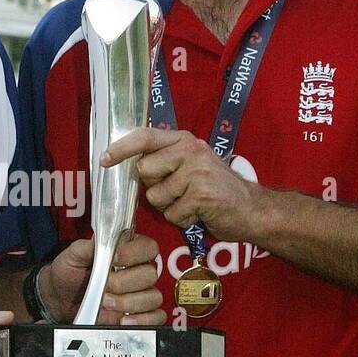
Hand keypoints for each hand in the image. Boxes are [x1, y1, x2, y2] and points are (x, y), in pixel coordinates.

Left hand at [38, 233, 165, 325]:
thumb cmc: (70, 272)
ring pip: (153, 297)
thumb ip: (90, 246)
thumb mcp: (74, 254)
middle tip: (104, 287)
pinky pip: (157, 317)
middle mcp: (139, 271)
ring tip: (106, 303)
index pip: (148, 247)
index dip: (133, 253)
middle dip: (124, 282)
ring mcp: (141, 294)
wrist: (60, 297)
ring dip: (128, 302)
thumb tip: (103, 239)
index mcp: (128, 250)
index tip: (113, 259)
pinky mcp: (140, 315)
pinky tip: (123, 319)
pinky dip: (142, 320)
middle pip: (150, 274)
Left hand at [102, 128, 264, 239]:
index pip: (144, 136)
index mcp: (184, 140)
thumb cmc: (217, 190)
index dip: (121, 148)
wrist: (254, 209)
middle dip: (155, 188)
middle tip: (179, 191)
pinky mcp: (201, 194)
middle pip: (144, 171)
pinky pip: (172, 214)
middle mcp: (190, 149)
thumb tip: (128, 166)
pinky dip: (183, 220)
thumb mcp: (192, 165)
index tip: (103, 160)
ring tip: (192, 203)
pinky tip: (200, 213)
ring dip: (170, 207)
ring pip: (155, 197)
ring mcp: (196, 171)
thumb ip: (165, 161)